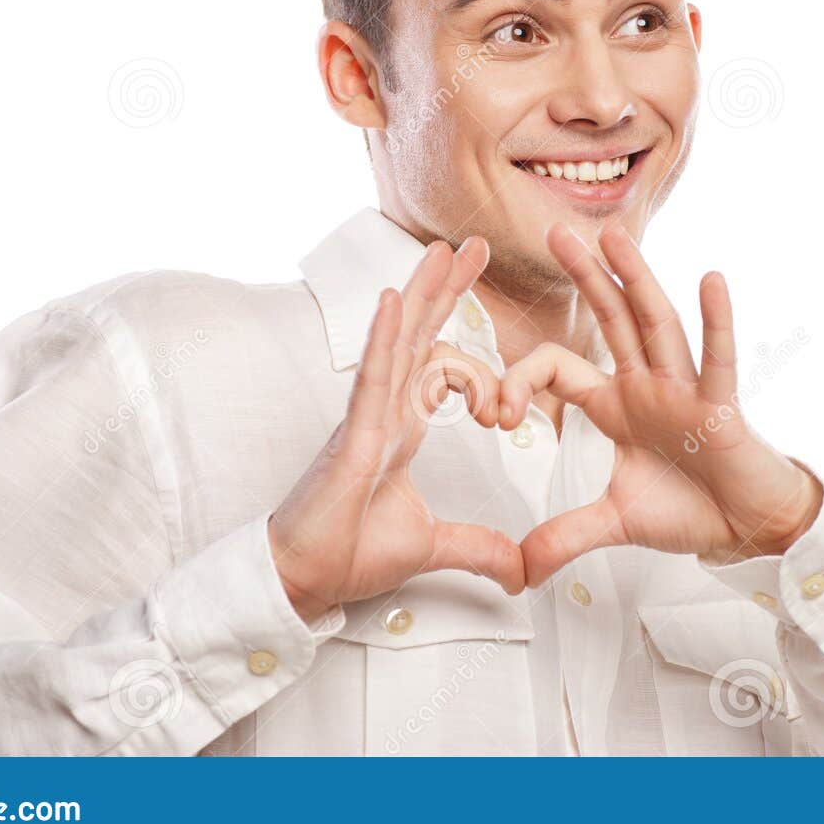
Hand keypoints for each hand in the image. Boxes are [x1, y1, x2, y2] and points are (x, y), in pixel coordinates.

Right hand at [268, 237, 522, 621]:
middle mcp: (385, 409)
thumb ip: (476, 547)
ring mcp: (366, 415)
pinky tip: (394, 302)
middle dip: (446, 288)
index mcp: (402, 426)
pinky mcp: (351, 433)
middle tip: (473, 245)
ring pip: (398, 339)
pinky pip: (372, 374)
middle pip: (419, 333)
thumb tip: (519, 568)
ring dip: (422, 292)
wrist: (304, 579)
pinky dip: (384, 337)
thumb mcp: (431, 545)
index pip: (440, 366)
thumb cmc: (347, 552)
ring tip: (443, 250)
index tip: (506, 416)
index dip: (478, 364)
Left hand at [498, 223, 821, 587]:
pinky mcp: (721, 405)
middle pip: (611, 320)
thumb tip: (521, 569)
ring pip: (656, 325)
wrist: (747, 527)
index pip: (561, 370)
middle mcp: (648, 385)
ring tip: (615, 236)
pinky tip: (711, 280)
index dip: (523, 382)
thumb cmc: (692, 509)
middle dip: (585, 277)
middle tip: (556, 232)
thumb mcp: (616, 522)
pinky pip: (717, 359)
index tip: (496, 415)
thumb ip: (566, 536)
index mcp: (617, 405)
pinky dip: (716, 321)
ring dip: (636, 279)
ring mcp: (685, 390)